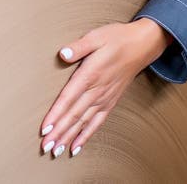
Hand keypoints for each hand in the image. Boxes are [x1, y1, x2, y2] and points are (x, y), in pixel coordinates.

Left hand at [39, 18, 171, 158]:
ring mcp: (104, 98)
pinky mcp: (110, 101)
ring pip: (84, 122)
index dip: (56, 114)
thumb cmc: (117, 38)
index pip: (69, 98)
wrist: (141, 46)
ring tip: (56, 151)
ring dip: (69, 137)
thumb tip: (63, 54)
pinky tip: (76, 147)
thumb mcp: (96, 36)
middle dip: (59, 132)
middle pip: (74, 115)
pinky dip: (86, 135)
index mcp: (90, 74)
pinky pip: (97, 122)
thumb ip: (79, 47)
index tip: (45, 129)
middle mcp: (97, 90)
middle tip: (45, 147)